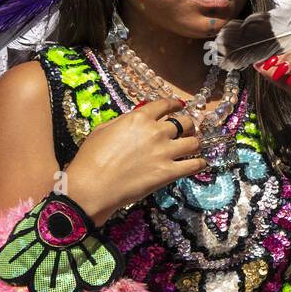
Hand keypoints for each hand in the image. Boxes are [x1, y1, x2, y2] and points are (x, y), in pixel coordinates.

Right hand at [65, 97, 206, 224]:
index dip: (175, 104)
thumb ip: (124, 121)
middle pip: (185, 122)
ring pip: (194, 142)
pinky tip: (200, 164)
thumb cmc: (90, 158)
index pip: (165, 105)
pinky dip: (200, 164)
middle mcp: (156, 131)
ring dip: (195, 143)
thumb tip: (135, 119)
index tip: (180, 106)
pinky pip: (195, 165)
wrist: (92, 186)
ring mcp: (165, 152)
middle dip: (188, 125)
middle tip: (187, 130)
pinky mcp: (169, 172)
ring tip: (194, 147)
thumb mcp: (103, 130)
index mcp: (139, 118)